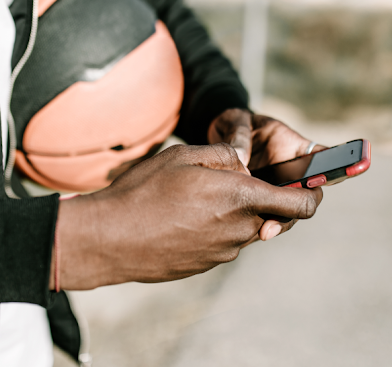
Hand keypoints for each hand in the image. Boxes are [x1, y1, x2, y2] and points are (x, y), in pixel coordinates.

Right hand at [52, 143, 321, 289]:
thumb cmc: (144, 191)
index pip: (300, 206)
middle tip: (222, 184)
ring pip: (242, 228)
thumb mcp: (185, 156)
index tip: (309, 187)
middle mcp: (238, 230)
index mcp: (240, 199)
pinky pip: (221, 243)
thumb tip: (244, 162)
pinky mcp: (203, 265)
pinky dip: (213, 228)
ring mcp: (221, 253)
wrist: (110, 238)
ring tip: (193, 201)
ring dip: (230, 213)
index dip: (312, 195)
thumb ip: (225, 156)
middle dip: (254, 197)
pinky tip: (181, 220)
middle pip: (266, 214)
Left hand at [208, 109, 325, 239]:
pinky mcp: (258, 199)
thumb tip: (240, 158)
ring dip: (278, 222)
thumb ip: (240, 135)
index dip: (331, 174)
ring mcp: (275, 189)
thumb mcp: (238, 121)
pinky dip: (258, 223)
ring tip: (264, 233)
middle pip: (305, 197)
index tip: (327, 183)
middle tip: (277, 222)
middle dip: (296, 211)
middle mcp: (290, 172)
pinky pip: (264, 214)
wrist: (221, 134)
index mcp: (293, 149)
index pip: (322, 163)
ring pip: (286, 211)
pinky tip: (246, 230)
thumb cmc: (236, 123)